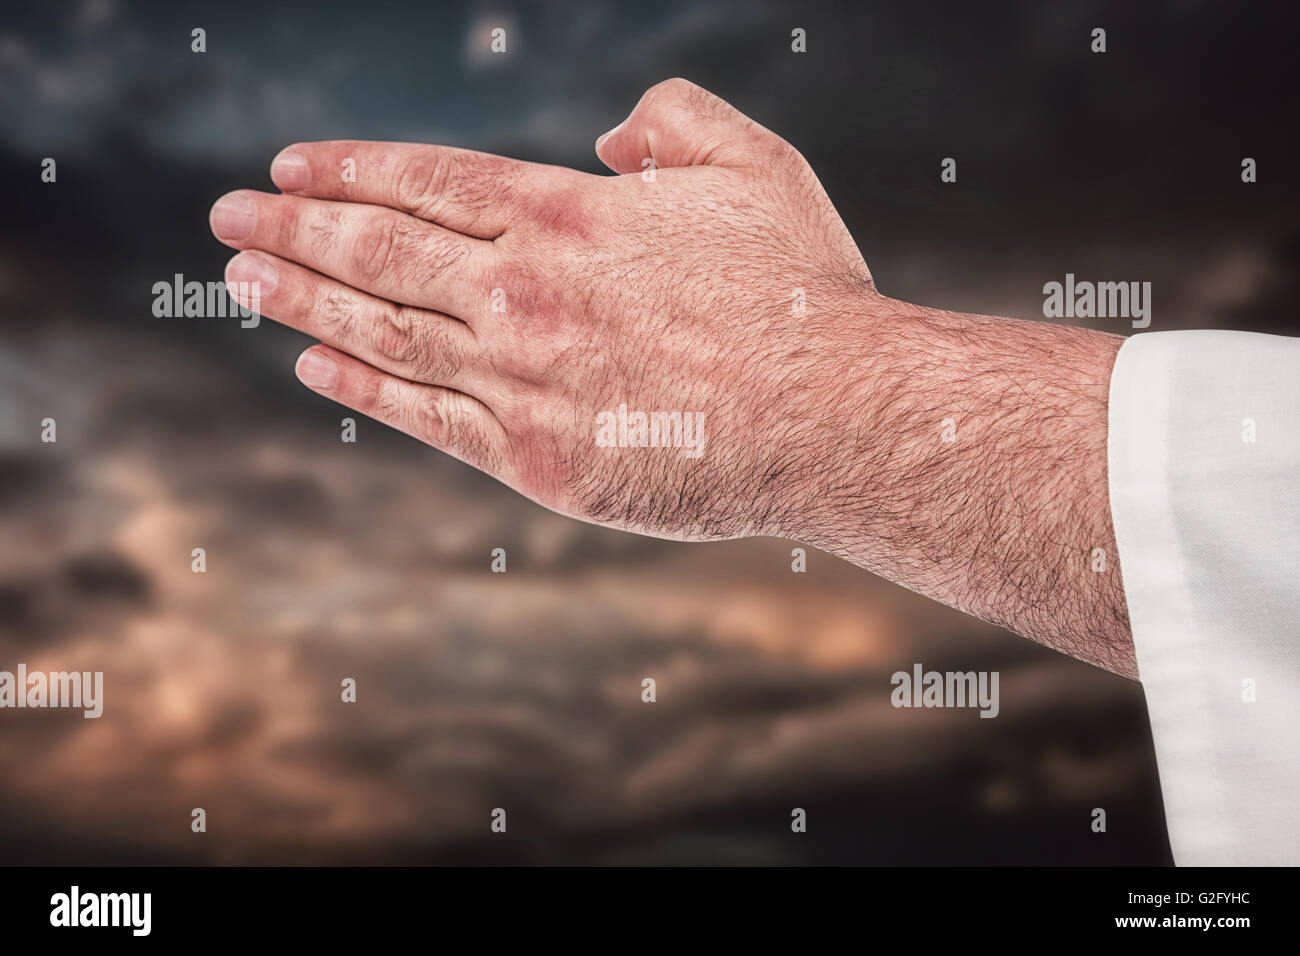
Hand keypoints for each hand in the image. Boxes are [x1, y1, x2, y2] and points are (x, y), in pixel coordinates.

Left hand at [211, 78, 1135, 676]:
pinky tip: (314, 367)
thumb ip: (675, 121)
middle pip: (378, 251)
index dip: (347, 171)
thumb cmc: (804, 293)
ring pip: (381, 332)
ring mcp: (520, 380)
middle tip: (229, 217)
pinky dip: (360, 388)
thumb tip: (610, 133)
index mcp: (567, 215)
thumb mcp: (754, 165)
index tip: (290, 169)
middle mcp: (523, 292)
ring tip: (244, 280)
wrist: (834, 418)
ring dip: (303, 302)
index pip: (424, 181)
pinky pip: (423, 416)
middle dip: (293, 228)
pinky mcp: (533, 459)